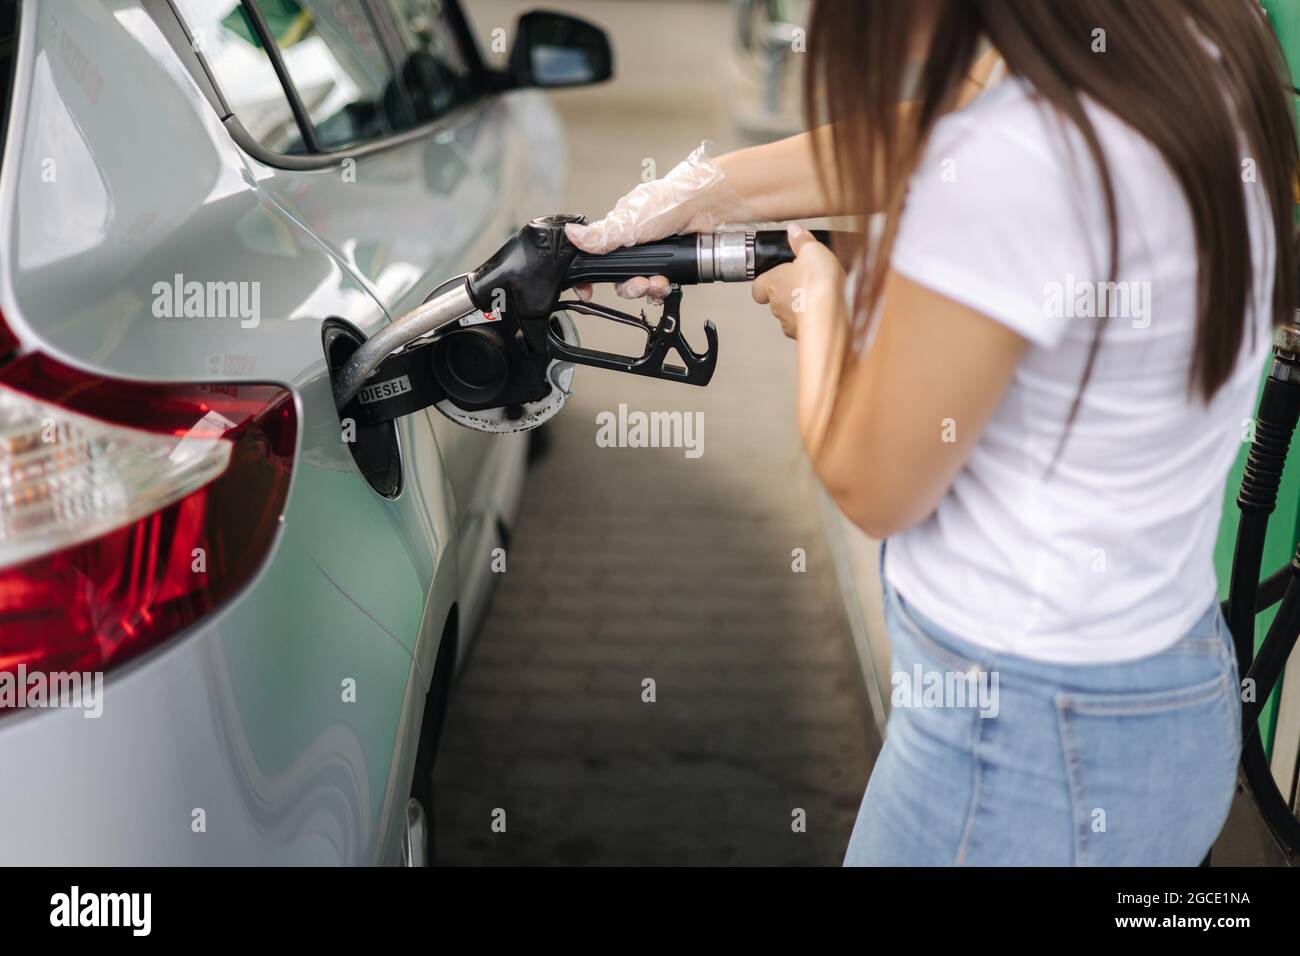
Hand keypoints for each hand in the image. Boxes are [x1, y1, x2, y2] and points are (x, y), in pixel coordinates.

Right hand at [564, 141, 751, 303]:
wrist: (705, 207)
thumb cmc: (667, 203)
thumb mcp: (627, 222)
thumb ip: (599, 235)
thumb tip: (570, 234)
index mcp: (617, 232)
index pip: (596, 260)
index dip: (590, 278)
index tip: (588, 291)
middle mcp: (633, 244)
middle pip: (620, 279)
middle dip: (630, 287)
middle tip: (641, 284)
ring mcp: (653, 255)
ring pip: (641, 285)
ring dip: (648, 289)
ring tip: (659, 283)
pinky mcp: (672, 264)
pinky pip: (661, 286)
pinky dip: (662, 290)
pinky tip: (667, 285)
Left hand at [752, 223, 846, 339]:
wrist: (832, 316)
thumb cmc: (818, 285)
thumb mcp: (812, 251)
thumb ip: (801, 241)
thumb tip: (794, 231)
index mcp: (773, 283)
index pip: (757, 287)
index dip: (764, 282)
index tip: (771, 277)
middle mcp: (777, 306)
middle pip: (776, 300)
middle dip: (788, 292)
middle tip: (803, 283)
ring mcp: (790, 324)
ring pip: (791, 316)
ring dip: (802, 308)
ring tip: (819, 298)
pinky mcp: (805, 336)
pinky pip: (806, 328)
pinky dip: (814, 320)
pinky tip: (828, 311)